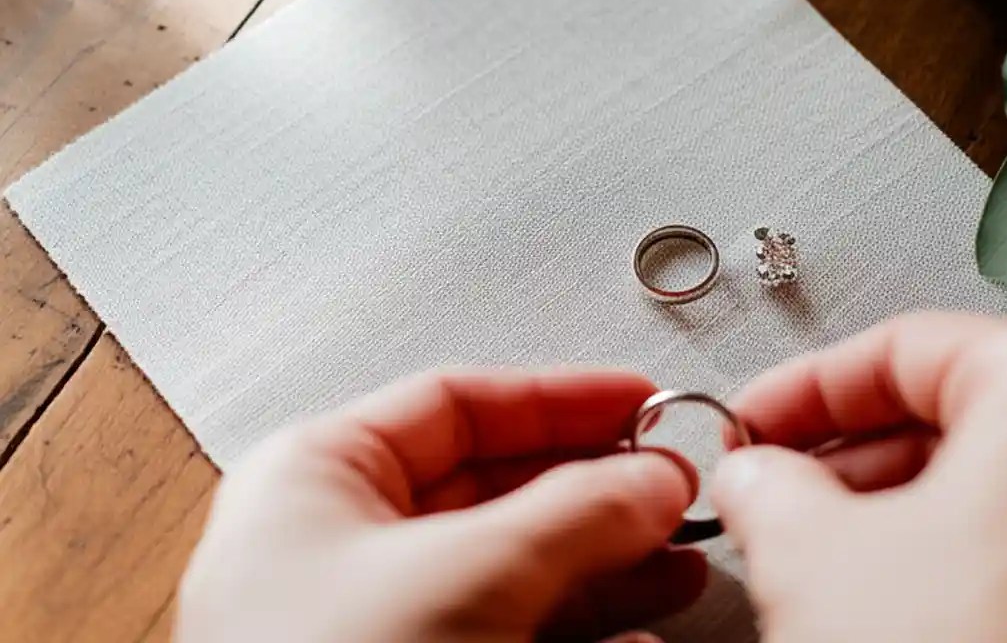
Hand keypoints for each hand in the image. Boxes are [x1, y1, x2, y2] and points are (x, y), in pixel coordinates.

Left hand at [178, 370, 705, 642]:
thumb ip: (573, 512)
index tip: (641, 403)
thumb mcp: (466, 574)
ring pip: (515, 567)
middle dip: (597, 489)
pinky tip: (638, 634)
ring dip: (605, 562)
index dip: (560, 398)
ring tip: (678, 557)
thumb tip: (650, 480)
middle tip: (670, 488)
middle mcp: (344, 545)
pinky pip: (510, 634)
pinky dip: (582, 633)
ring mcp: (381, 619)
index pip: (457, 402)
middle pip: (497, 485)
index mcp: (318, 479)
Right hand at [711, 312, 1006, 642]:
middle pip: (949, 412)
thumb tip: (754, 475)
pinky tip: (878, 598)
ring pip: (982, 482)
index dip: (805, 385)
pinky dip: (940, 554)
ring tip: (809, 553)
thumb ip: (767, 484)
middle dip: (841, 455)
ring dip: (882, 509)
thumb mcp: (816, 555)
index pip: (906, 346)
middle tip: (770, 489)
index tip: (752, 422)